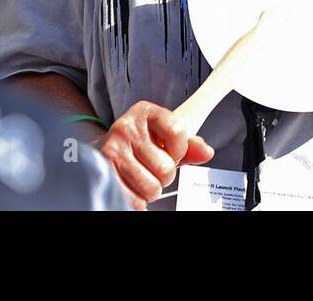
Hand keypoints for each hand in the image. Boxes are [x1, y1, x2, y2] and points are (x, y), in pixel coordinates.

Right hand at [98, 101, 214, 209]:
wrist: (106, 151)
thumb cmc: (141, 146)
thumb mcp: (164, 138)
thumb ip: (188, 146)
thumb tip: (207, 152)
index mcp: (146, 112)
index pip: (178, 133)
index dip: (179, 150)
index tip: (170, 152)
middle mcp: (126, 127)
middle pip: (166, 168)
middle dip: (164, 175)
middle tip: (152, 168)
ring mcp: (113, 149)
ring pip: (151, 188)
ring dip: (151, 190)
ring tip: (141, 177)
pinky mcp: (105, 172)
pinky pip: (135, 200)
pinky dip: (138, 200)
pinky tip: (131, 185)